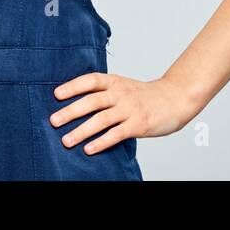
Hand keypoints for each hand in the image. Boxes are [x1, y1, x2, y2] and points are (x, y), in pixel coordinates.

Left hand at [48, 73, 195, 154]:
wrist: (175, 98)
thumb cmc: (145, 95)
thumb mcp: (124, 86)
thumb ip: (105, 92)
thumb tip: (75, 102)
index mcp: (116, 81)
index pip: (91, 80)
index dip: (73, 86)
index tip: (56, 95)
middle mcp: (122, 94)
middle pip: (92, 101)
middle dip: (71, 111)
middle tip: (53, 121)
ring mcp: (130, 109)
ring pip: (102, 119)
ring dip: (82, 131)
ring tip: (66, 141)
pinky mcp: (139, 125)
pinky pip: (116, 134)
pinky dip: (101, 142)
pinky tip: (89, 149)